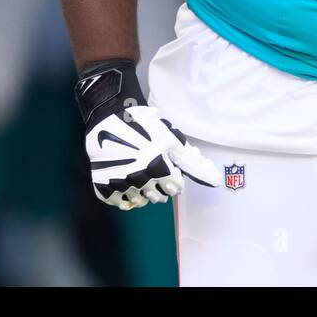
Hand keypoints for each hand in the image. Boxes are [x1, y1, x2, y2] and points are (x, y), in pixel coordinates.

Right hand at [74, 60, 220, 209]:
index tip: (170, 170)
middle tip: (156, 173)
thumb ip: (190, 161)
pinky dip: (123, 197)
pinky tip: (127, 185)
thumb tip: (214, 180)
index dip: (175, 179)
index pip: (174, 188)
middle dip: (161, 188)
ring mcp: (120, 184)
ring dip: (144, 194)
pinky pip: (117, 201)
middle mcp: (140, 180)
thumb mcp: (171, 139)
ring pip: (139, 201)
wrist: (109, 115)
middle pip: (157, 198)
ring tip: (143, 179)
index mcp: (158, 169)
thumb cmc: (144, 124)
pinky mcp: (103, 185)